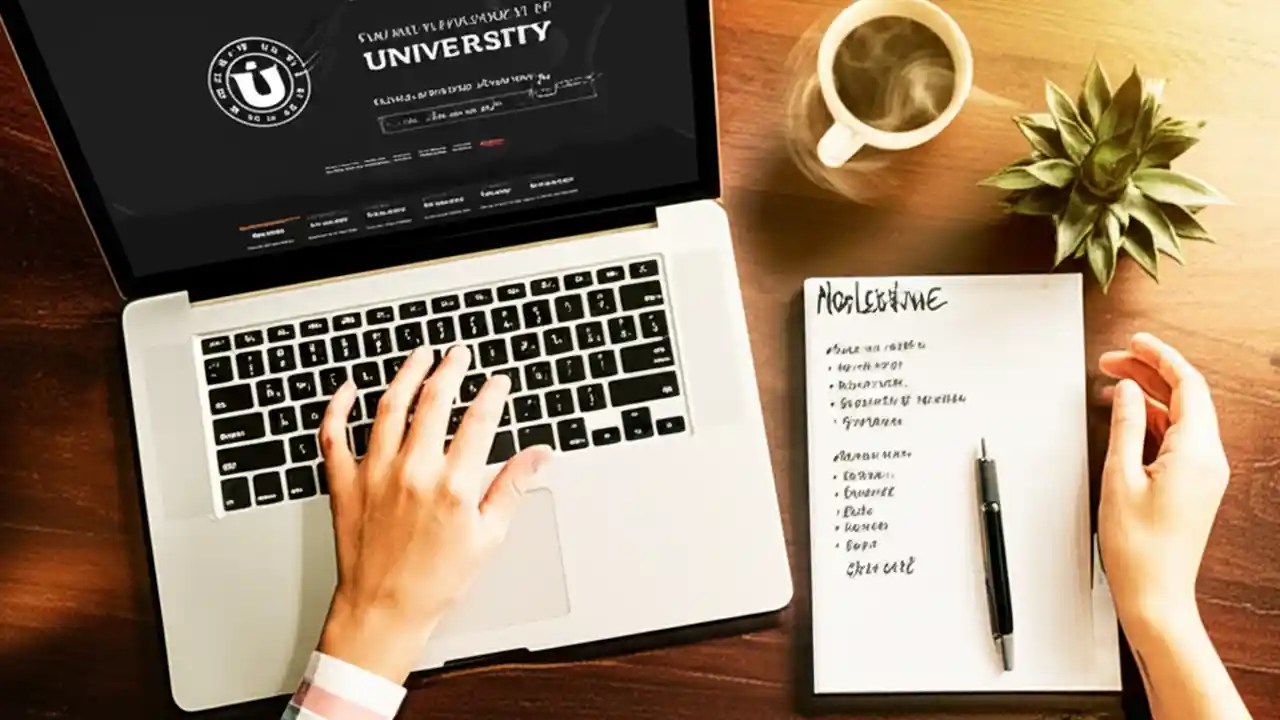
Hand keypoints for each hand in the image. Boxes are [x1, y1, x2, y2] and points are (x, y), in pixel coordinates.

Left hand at [315, 345, 553, 682]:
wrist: (383, 611)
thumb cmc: (434, 582)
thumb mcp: (488, 537)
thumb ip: (513, 488)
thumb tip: (539, 456)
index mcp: (453, 485)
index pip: (479, 421)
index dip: (492, 394)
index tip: (498, 383)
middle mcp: (413, 471)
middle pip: (434, 401)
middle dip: (451, 369)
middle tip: (459, 354)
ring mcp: (375, 473)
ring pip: (389, 406)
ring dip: (406, 374)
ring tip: (420, 356)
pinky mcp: (344, 483)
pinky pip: (334, 435)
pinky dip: (338, 407)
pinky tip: (348, 388)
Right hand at [1098, 333, 1229, 642]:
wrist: (1155, 593)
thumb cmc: (1138, 548)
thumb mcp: (1119, 476)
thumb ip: (1122, 425)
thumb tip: (1123, 391)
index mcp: (1196, 452)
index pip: (1187, 385)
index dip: (1160, 356)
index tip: (1136, 341)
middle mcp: (1208, 459)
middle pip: (1185, 397)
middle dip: (1148, 372)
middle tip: (1111, 360)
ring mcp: (1204, 473)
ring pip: (1179, 417)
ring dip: (1146, 396)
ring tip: (1111, 383)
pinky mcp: (1194, 484)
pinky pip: (1177, 438)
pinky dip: (1150, 420)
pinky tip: (1124, 417)